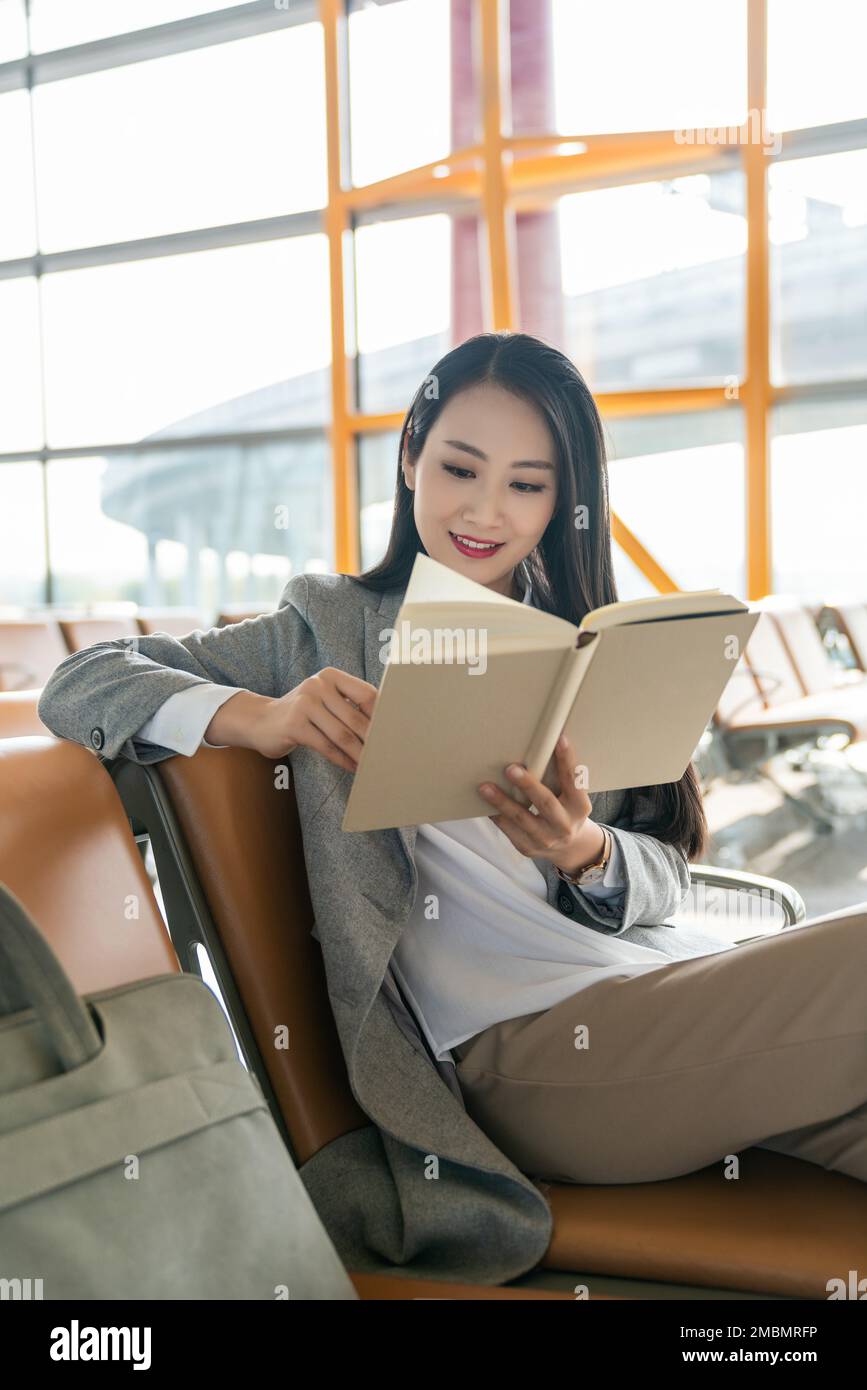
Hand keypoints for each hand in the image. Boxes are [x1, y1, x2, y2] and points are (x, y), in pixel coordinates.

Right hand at [243, 667, 377, 769]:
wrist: (260, 721)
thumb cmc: (302, 713)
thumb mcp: (325, 700)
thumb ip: (350, 706)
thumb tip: (385, 726)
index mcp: (331, 676)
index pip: (366, 694)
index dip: (382, 715)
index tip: (394, 733)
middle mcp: (318, 685)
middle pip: (355, 717)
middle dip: (373, 740)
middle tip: (387, 755)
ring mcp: (304, 704)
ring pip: (342, 734)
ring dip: (359, 754)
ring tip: (371, 765)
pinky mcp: (294, 725)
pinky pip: (326, 746)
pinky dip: (342, 759)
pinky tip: (352, 767)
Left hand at [478, 732, 598, 873]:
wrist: (569, 848)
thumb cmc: (565, 810)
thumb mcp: (571, 797)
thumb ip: (560, 779)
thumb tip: (539, 747)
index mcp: (579, 807)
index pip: (574, 781)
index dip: (567, 761)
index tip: (560, 739)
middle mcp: (565, 825)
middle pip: (545, 803)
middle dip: (528, 786)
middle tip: (511, 769)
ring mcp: (546, 839)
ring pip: (521, 818)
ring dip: (502, 802)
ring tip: (485, 787)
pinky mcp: (527, 847)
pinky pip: (508, 830)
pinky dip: (497, 815)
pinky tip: (484, 803)